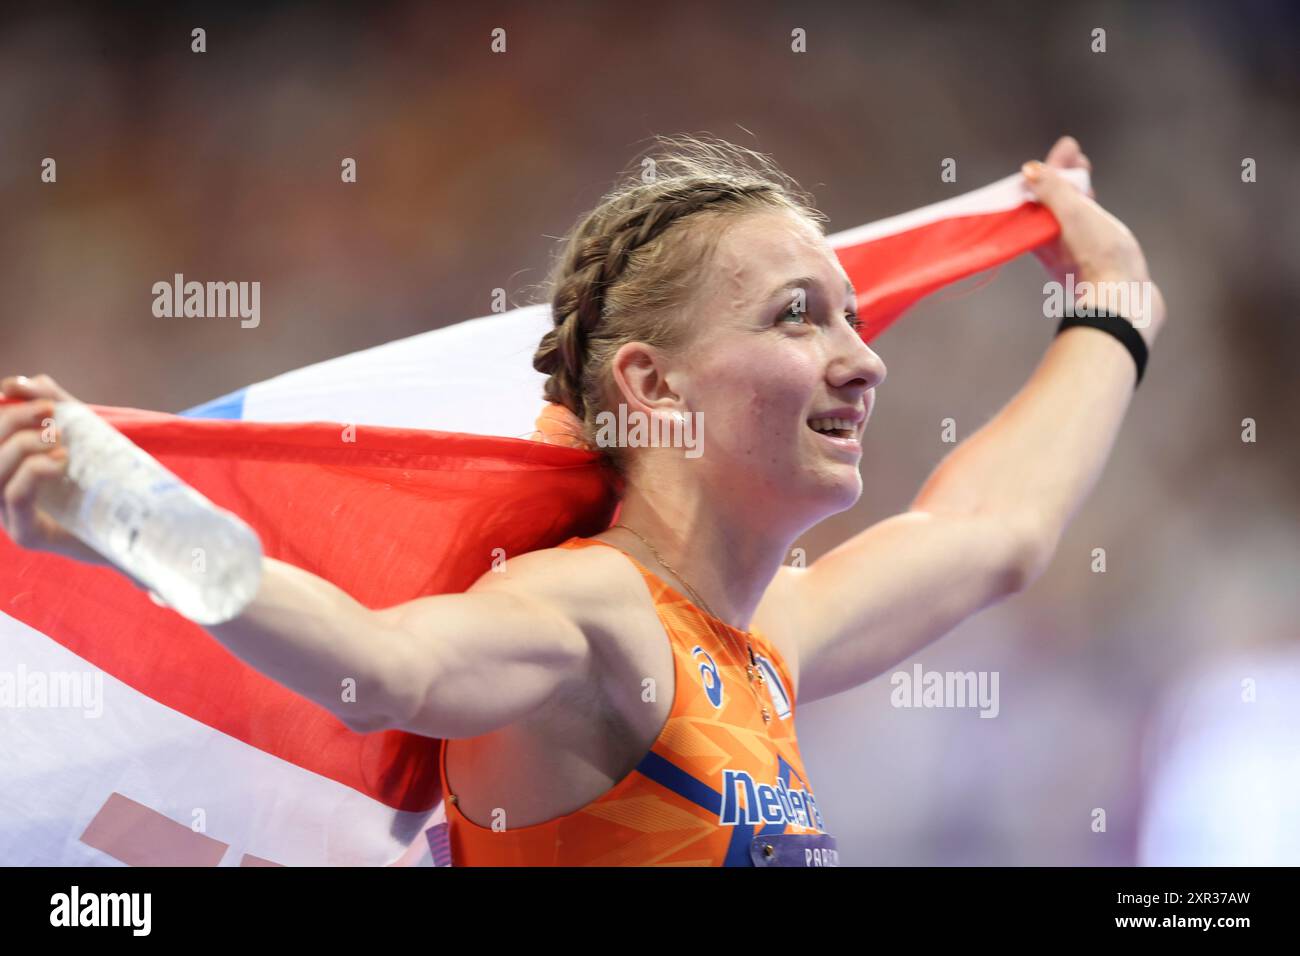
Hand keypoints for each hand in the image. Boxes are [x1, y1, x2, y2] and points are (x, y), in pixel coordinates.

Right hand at [0, 373, 105, 565]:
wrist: (138, 530)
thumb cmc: (106, 481)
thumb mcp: (81, 435)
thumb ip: (54, 405)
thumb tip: (19, 382)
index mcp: (7, 468)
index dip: (1, 411)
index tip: (31, 394)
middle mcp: (1, 492)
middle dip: (11, 421)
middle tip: (51, 412)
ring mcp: (10, 516)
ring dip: (21, 445)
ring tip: (59, 439)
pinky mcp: (28, 535)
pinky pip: (13, 496)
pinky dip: (33, 470)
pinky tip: (61, 460)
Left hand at [1025, 136, 1165, 346]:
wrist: (1124, 300)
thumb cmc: (1099, 257)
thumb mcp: (1073, 215)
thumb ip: (1053, 191)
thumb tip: (1030, 171)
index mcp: (1039, 233)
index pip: (1040, 191)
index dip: (1052, 166)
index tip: (1069, 146)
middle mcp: (1050, 245)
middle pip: (1050, 201)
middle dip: (1060, 174)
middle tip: (1075, 154)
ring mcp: (1070, 254)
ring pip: (1065, 214)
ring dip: (1072, 189)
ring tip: (1082, 171)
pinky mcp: (1090, 261)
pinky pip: (1080, 227)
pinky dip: (1084, 208)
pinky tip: (1092, 204)